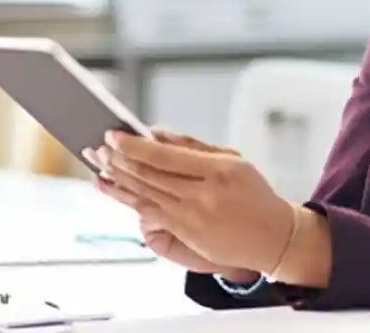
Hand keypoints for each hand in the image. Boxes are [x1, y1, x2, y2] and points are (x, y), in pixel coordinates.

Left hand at [101, 130, 295, 275]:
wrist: (272, 236)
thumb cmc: (255, 195)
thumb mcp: (234, 158)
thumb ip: (193, 145)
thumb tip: (157, 133)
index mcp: (218, 170)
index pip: (164, 156)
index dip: (134, 145)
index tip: (115, 134)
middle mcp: (202, 194)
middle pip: (149, 175)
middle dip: (119, 159)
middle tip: (99, 145)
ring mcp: (191, 216)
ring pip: (143, 193)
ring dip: (116, 176)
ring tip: (98, 162)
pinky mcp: (184, 231)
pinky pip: (147, 211)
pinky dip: (124, 197)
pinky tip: (109, 186)